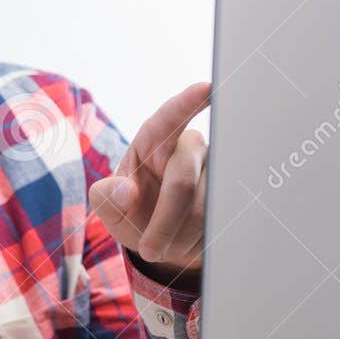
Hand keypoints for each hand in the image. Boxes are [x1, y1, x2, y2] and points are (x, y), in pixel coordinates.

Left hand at [89, 80, 209, 287]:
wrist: (164, 240)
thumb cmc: (133, 212)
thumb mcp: (109, 207)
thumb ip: (106, 198)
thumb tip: (123, 192)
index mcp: (154, 141)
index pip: (169, 118)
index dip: (187, 104)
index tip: (205, 89)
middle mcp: (190, 148)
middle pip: (183, 180)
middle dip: (164, 221)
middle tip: (151, 249)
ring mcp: (217, 170)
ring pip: (206, 205)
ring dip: (181, 235)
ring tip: (166, 246)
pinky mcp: (234, 194)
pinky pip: (223, 218)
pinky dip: (200, 240)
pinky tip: (189, 242)